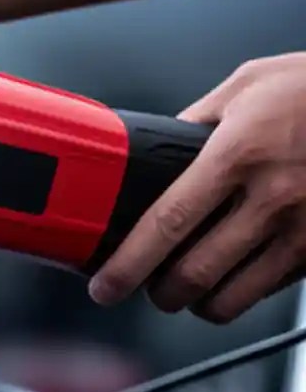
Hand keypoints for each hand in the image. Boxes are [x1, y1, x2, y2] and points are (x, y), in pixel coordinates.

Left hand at [89, 53, 305, 322]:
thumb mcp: (245, 88)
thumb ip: (193, 125)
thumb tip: (151, 156)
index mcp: (238, 154)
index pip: (167, 224)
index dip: (128, 264)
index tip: (105, 286)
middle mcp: (272, 197)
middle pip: (194, 276)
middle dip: (161, 294)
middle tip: (150, 288)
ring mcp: (304, 228)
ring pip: (233, 298)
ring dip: (201, 303)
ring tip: (190, 288)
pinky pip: (272, 289)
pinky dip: (245, 291)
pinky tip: (238, 272)